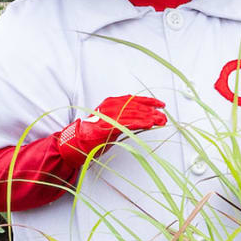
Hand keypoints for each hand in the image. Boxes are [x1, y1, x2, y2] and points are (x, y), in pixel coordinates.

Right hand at [54, 95, 168, 159]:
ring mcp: (109, 116)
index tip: (161, 104)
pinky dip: (140, 123)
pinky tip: (150, 124)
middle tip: (164, 117)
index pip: (134, 99)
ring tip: (161, 121)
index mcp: (112, 102)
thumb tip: (144, 119)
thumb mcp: (112, 122)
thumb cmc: (94, 134)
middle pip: (137, 106)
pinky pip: (128, 123)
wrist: (77, 142)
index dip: (149, 101)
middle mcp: (111, 106)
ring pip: (135, 114)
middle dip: (153, 111)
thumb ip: (125, 118)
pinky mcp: (108, 127)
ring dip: (150, 118)